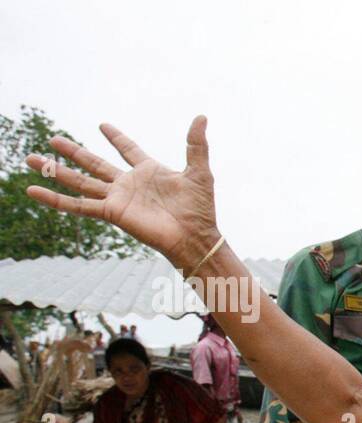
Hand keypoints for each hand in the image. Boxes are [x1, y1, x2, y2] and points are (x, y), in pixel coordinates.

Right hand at [25, 117, 221, 271]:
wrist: (195, 236)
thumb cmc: (201, 208)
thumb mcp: (199, 171)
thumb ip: (196, 144)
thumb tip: (201, 116)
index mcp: (149, 171)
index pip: (128, 150)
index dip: (116, 138)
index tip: (103, 125)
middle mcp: (129, 184)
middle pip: (94, 163)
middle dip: (74, 151)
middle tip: (53, 138)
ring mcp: (118, 198)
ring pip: (80, 181)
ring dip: (55, 170)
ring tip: (30, 158)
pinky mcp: (111, 212)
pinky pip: (77, 205)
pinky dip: (54, 199)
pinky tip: (33, 190)